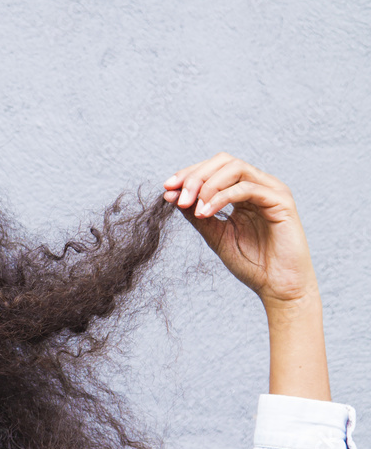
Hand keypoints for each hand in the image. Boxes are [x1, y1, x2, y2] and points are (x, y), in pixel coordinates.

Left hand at [163, 153, 319, 309]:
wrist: (278, 287)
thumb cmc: (251, 263)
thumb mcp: (215, 235)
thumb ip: (196, 214)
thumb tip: (171, 195)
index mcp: (244, 192)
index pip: (214, 168)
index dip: (189, 174)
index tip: (167, 189)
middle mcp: (259, 186)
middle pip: (224, 161)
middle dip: (195, 176)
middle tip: (178, 199)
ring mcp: (272, 191)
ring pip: (236, 168)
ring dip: (207, 185)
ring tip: (192, 208)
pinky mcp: (281, 202)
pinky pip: (247, 188)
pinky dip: (222, 198)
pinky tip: (206, 214)